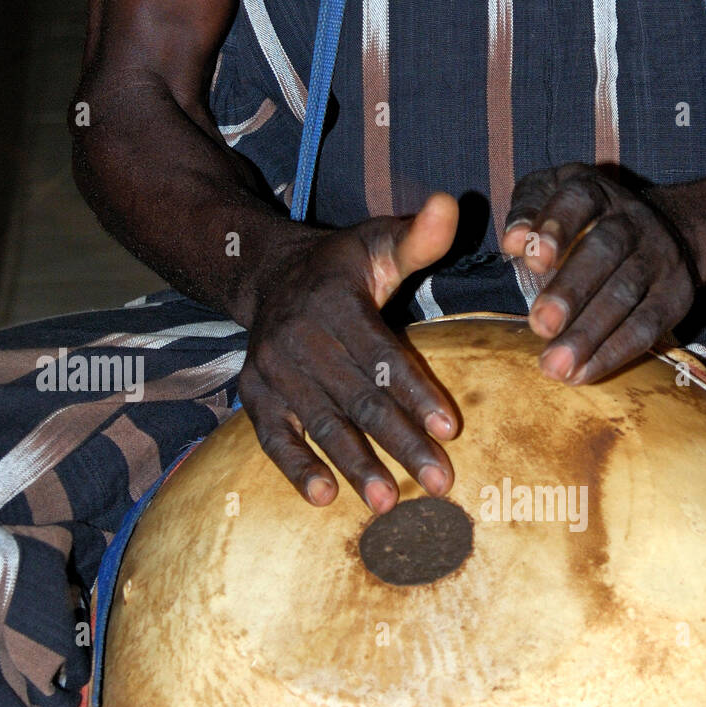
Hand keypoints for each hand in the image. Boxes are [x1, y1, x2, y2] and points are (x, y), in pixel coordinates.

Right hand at [238, 193, 459, 512]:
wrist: (264, 276)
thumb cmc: (339, 267)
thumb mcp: (376, 244)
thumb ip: (417, 237)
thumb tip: (449, 204)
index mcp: (337, 304)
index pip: (384, 355)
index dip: (417, 392)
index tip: (450, 428)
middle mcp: (301, 339)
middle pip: (360, 398)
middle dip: (401, 443)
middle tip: (439, 482)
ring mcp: (274, 370)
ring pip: (322, 423)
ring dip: (355, 464)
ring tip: (388, 502)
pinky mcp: (255, 396)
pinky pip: (274, 436)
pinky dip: (296, 467)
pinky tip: (323, 497)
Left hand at [501, 164, 697, 383]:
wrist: (670, 231)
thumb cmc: (587, 221)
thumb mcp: (553, 197)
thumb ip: (527, 211)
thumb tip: (512, 243)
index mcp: (595, 192)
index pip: (578, 200)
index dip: (556, 227)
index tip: (533, 260)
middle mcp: (631, 220)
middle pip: (605, 251)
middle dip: (571, 291)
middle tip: (540, 326)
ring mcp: (658, 258)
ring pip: (625, 294)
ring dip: (588, 334)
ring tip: (556, 366)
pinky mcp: (675, 296)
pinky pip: (646, 328)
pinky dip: (613, 354)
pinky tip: (582, 374)